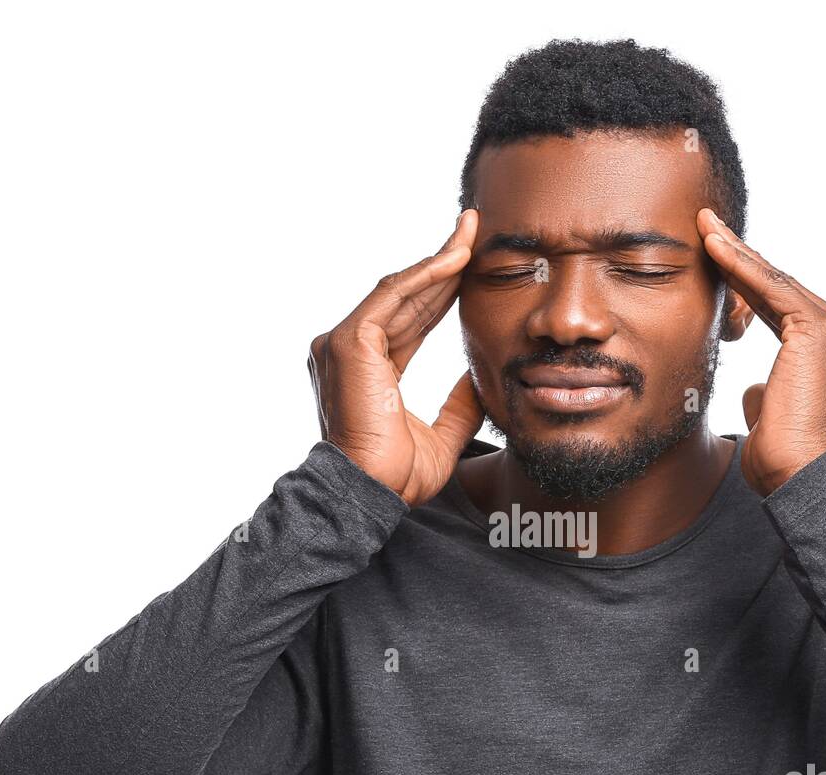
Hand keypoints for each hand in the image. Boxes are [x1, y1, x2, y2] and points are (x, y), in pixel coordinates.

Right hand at [308, 210, 484, 505]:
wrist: (371, 493)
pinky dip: (425, 276)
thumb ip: (459, 405)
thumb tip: (481, 379)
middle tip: (473, 230)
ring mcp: (344, 343)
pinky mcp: (349, 342)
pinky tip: (455, 260)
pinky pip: (392, 297)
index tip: (471, 267)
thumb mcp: (442, 436)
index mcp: (369, 369)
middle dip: (444, 263)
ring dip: (439, 260)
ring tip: (470, 232)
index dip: (442, 293)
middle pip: (406, 297)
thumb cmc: (397, 476)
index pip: (411, 320)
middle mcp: (350, 349)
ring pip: (400, 290)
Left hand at [697, 208, 825, 495]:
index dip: (754, 289)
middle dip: (743, 260)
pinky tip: (713, 245)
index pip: (790, 314)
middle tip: (708, 229)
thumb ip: (770, 394)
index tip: (723, 266)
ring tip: (704, 227)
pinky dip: (740, 266)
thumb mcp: (776, 419)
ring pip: (778, 284)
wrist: (804, 480)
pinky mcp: (822, 330)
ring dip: (737, 254)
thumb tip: (755, 387)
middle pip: (786, 290)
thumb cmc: (787, 463)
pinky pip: (772, 289)